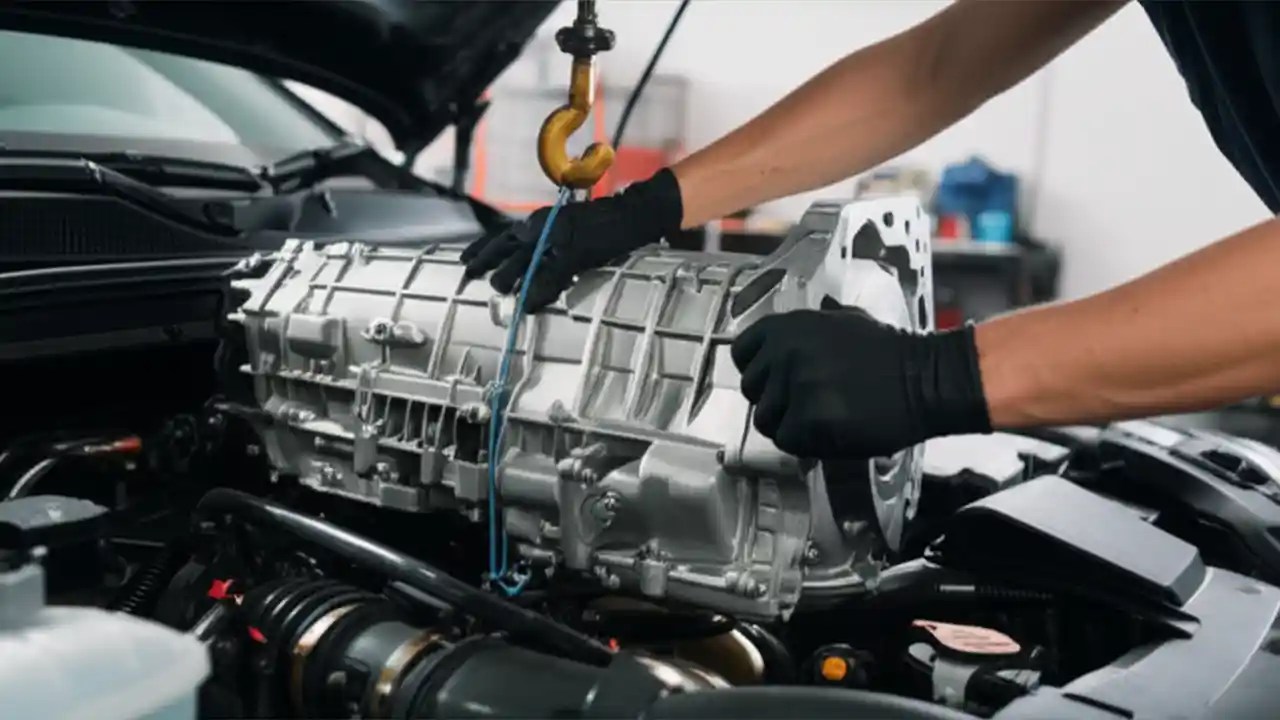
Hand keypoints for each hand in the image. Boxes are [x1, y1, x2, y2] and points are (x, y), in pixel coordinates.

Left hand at [461, 169, 683, 311]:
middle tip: (469, 274)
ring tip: (497, 290)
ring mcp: (560, 238)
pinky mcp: (577, 252)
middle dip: (486, 259)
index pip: (505, 234)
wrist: (631, 215)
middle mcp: (545, 225)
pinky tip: (528, 304)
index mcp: (541, 221)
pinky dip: (539, 291)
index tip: (464, 258)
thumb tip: (533, 270)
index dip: (483, 247)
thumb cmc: (601, 225)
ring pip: (526, 259)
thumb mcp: (569, 235)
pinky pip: (552, 276)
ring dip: (510, 275)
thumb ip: (549, 249)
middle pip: (507, 244)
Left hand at [729, 297, 991, 458]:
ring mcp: (795, 386)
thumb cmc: (890, 352)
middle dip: (775, 402)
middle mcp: (785, 352)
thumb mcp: (846, 321)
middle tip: (806, 406)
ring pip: (766, 420)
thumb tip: (805, 317)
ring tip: (821, 421)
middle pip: (752, 390)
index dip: (757, 372)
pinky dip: (804, 444)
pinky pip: (787, 441)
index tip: (775, 383)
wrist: (925, 380)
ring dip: (789, 426)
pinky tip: (830, 433)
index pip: (742, 352)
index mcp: (788, 326)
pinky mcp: (809, 420)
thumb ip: (813, 324)